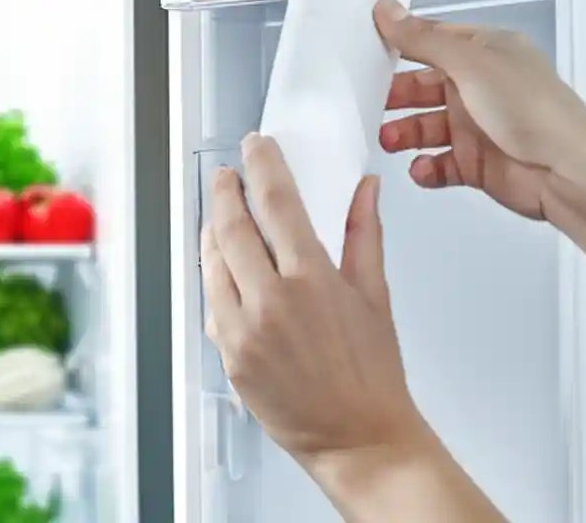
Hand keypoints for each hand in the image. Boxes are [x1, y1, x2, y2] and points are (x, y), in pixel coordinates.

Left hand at [202, 133, 422, 468]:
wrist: (358, 438)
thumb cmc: (372, 375)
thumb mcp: (375, 296)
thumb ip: (363, 234)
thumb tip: (364, 189)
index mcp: (311, 279)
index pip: (276, 201)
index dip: (262, 165)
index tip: (256, 147)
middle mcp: (269, 301)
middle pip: (231, 226)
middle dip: (224, 192)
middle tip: (227, 176)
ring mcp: (242, 330)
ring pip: (211, 263)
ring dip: (212, 232)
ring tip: (220, 216)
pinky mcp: (228, 356)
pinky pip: (210, 303)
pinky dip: (213, 277)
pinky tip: (222, 267)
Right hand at [374, 0, 585, 219]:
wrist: (567, 171)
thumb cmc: (532, 109)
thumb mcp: (470, 63)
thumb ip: (422, 39)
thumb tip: (387, 9)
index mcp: (484, 52)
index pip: (432, 41)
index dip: (399, 45)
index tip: (363, 51)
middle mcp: (480, 86)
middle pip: (423, 86)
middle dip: (395, 96)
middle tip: (368, 103)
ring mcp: (479, 126)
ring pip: (427, 127)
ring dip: (404, 133)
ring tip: (389, 141)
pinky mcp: (478, 164)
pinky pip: (440, 164)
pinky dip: (426, 167)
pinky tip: (421, 168)